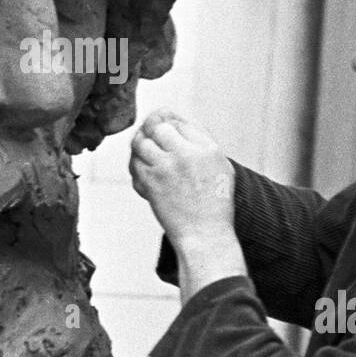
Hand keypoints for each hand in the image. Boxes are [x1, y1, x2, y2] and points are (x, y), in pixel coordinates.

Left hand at [129, 109, 235, 246]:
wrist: (205, 234)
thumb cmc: (215, 204)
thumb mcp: (221, 167)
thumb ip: (201, 143)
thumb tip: (175, 124)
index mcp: (206, 148)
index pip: (179, 122)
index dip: (167, 123)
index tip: (163, 129)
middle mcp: (185, 154)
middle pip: (157, 126)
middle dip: (150, 128)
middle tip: (147, 133)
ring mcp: (165, 167)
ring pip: (140, 142)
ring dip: (139, 144)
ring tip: (143, 149)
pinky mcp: (150, 182)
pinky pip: (134, 164)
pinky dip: (135, 164)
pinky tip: (142, 169)